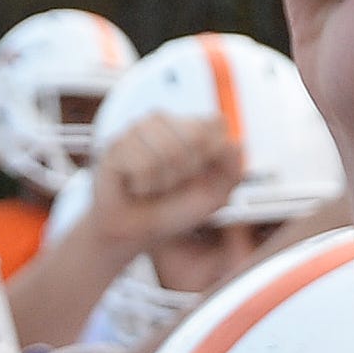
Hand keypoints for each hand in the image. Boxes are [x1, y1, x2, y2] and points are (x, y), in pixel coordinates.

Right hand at [73, 114, 245, 256]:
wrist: (137, 230)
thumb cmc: (173, 210)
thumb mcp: (214, 196)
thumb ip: (232, 171)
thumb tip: (236, 144)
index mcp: (192, 127)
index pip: (215, 123)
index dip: (212, 153)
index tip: (200, 174)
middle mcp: (165, 122)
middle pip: (195, 135)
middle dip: (188, 171)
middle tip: (172, 184)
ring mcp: (139, 129)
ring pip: (168, 149)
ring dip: (163, 180)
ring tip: (153, 185)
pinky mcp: (117, 144)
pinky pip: (142, 163)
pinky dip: (143, 185)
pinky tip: (136, 186)